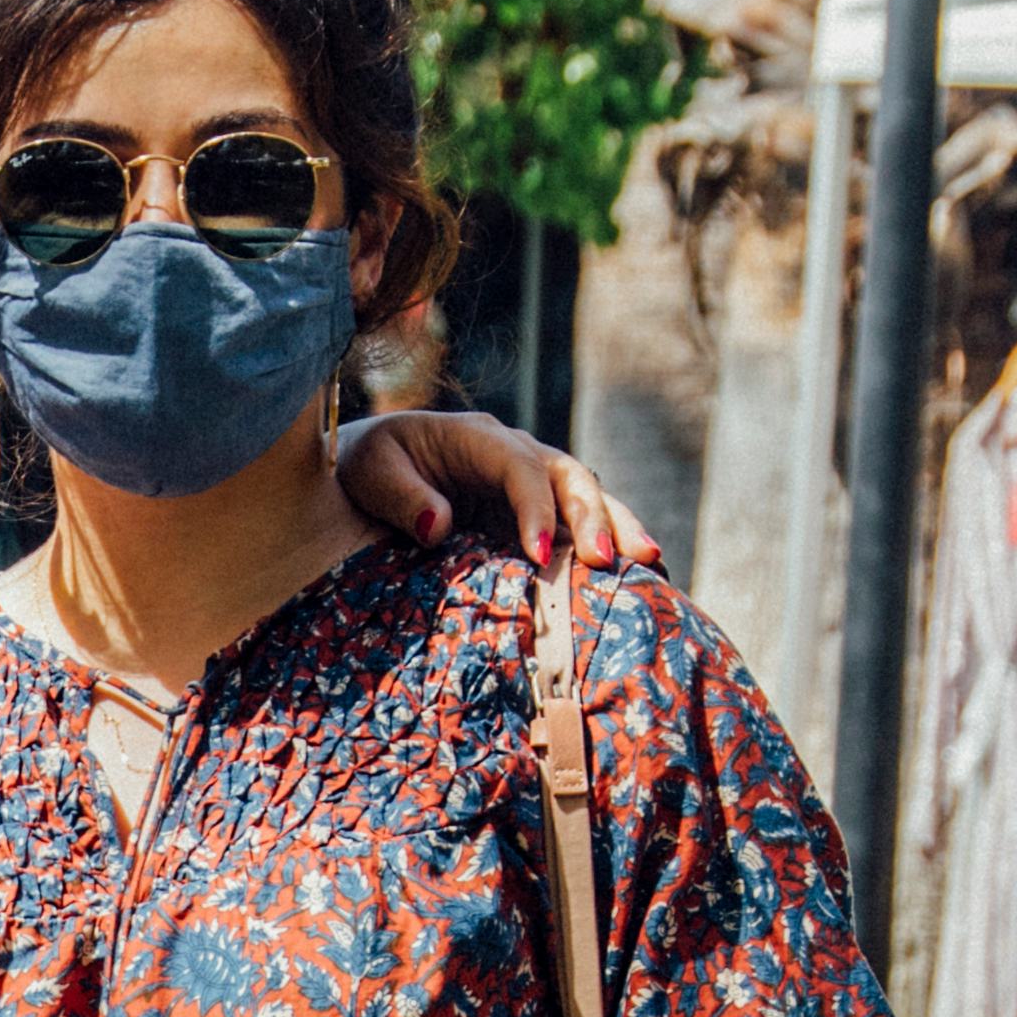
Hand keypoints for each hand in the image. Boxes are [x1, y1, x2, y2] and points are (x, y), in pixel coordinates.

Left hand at [336, 408, 661, 571]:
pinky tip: (636, 578)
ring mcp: (533, 481)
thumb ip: (400, 496)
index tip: (538, 557)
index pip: (519, 469)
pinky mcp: (537, 512)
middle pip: (570, 477)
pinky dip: (608, 545)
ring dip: (620, 528)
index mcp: (477, 438)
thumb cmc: (366, 466)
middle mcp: (515, 454)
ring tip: (649, 566)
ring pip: (589, 497)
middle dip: (594, 517)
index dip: (535, 509)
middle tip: (607, 563)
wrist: (369, 468)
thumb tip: (438, 528)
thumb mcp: (369, 472)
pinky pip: (579, 525)